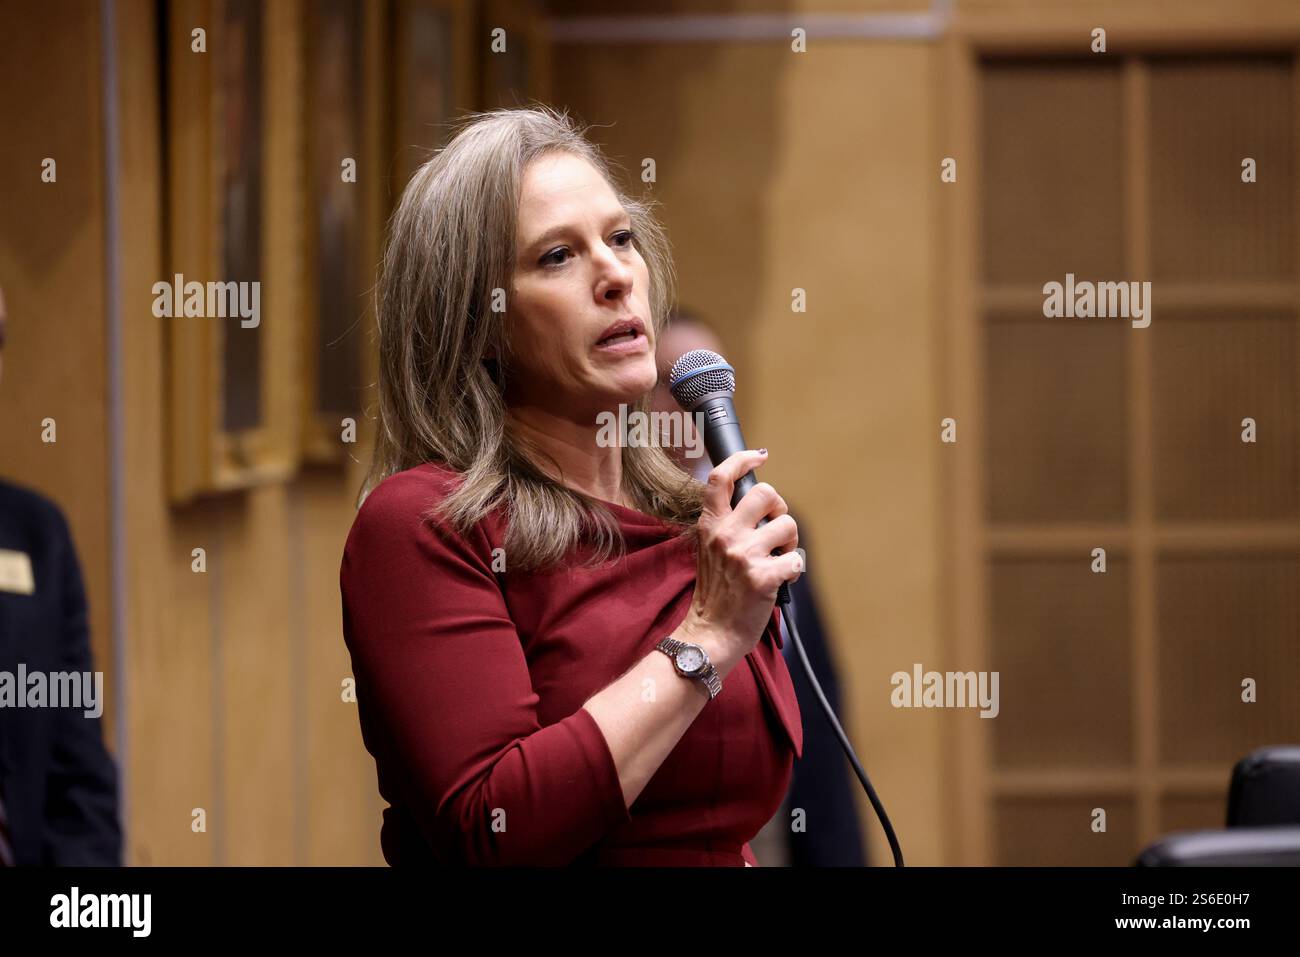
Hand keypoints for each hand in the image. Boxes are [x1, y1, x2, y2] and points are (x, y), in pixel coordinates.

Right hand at [678, 449, 801, 678]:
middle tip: (776, 530)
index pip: (720, 478)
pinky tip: (780, 580)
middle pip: (766, 493)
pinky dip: (794, 570)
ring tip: (778, 558)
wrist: (710, 633)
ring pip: (788, 525)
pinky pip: (796, 559)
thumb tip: (759, 505)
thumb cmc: (716, 594)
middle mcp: (725, 535)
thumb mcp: (709, 550)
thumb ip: (727, 526)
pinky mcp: (762, 577)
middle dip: (780, 509)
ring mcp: (743, 555)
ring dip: (791, 541)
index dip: (742, 460)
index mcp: (710, 526)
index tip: (758, 456)